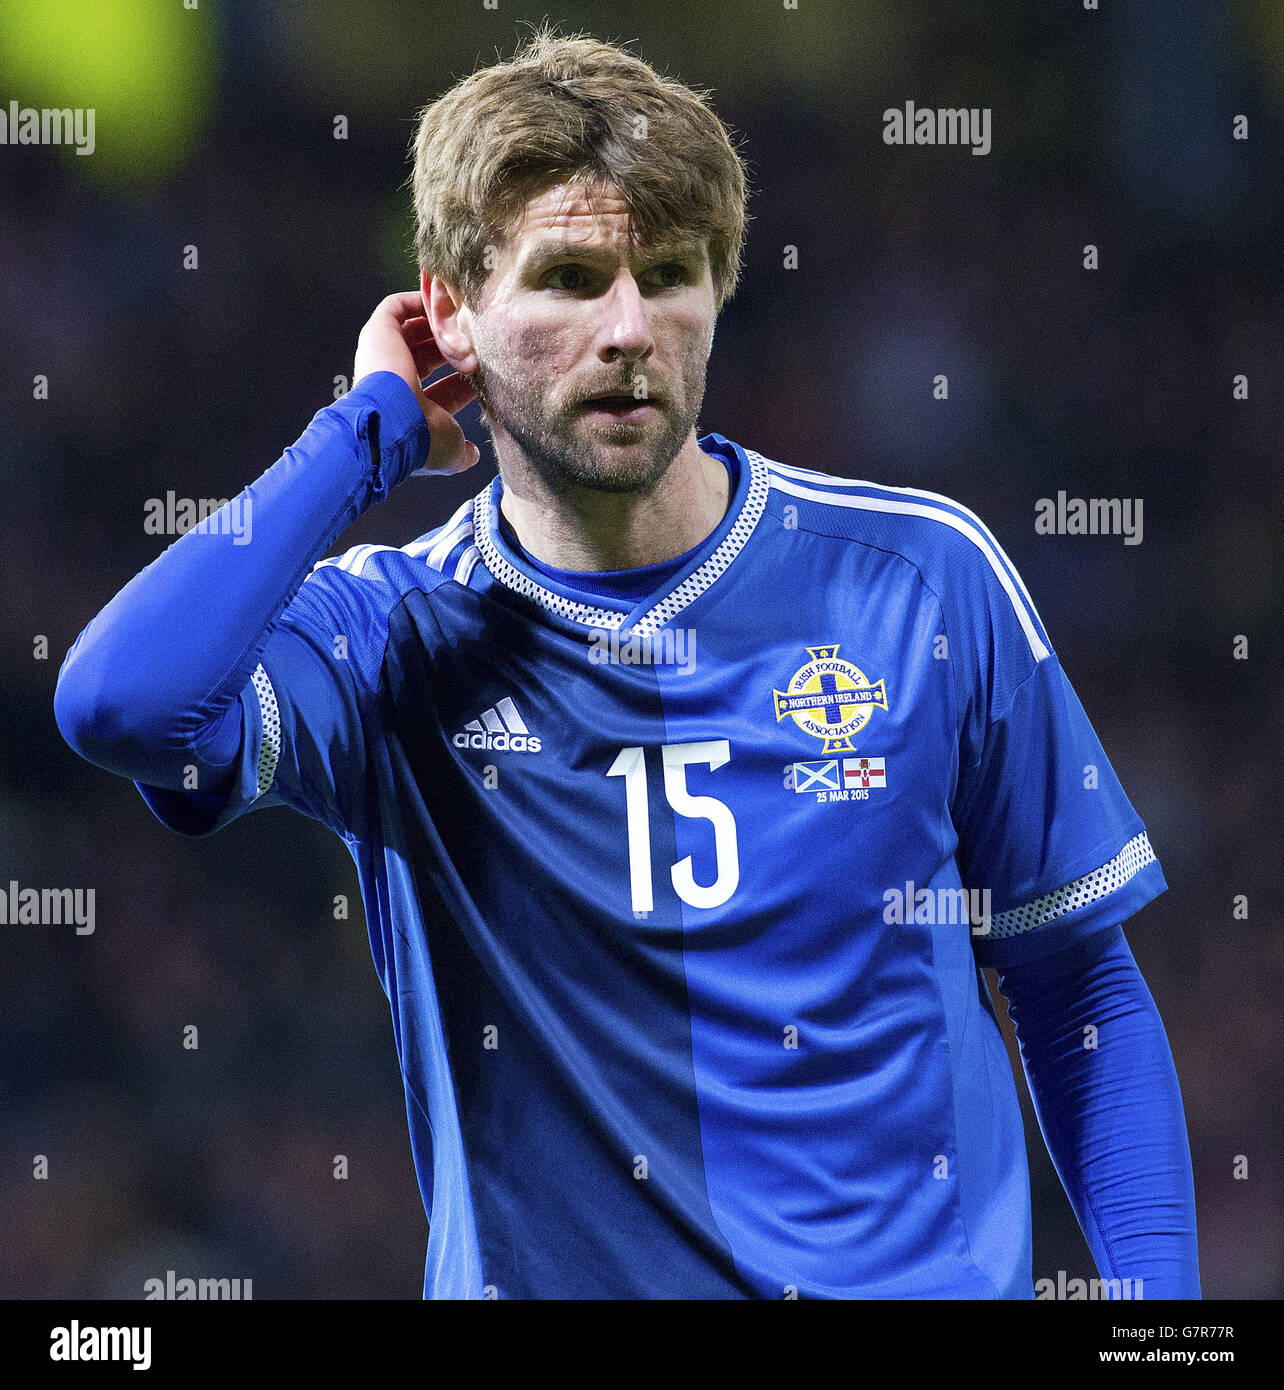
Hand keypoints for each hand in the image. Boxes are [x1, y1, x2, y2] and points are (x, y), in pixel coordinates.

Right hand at [353, 291, 480, 474]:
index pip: (443, 388)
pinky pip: (396, 307)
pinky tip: (443, 299)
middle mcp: (397, 380)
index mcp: (412, 408)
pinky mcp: (379, 331)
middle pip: (430, 355)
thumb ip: (463, 452)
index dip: (465, 379)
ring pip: (414, 328)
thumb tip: (472, 454)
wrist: (393, 424)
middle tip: (480, 342)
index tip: (487, 371)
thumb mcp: (451, 450)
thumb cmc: (422, 441)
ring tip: (467, 317)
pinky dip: (417, 299)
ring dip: (440, 323)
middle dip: (456, 348)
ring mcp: (386, 354)